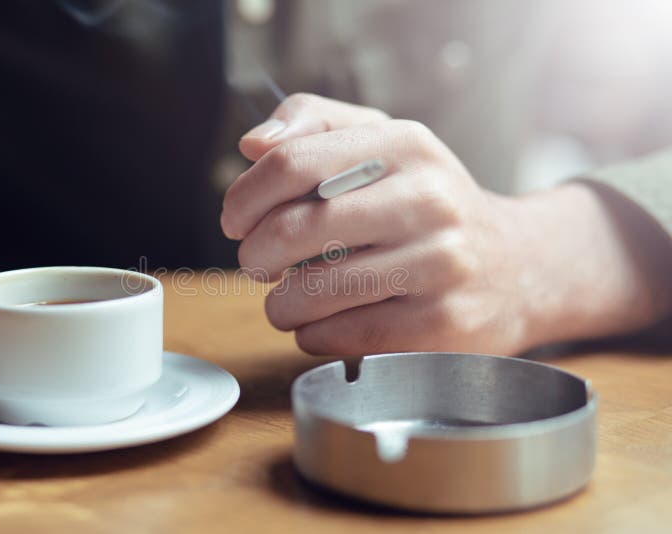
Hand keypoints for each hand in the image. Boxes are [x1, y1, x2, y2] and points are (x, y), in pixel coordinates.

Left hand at [221, 94, 671, 354]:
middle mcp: (430, 199)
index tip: (234, 220)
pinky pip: (344, 336)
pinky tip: (321, 324)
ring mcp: (442, 264)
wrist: (517, 267)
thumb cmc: (427, 206)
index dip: (246, 196)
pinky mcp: (444, 323)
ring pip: (315, 291)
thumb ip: (316, 127)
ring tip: (286, 300)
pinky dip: (313, 335)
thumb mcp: (385, 145)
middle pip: (297, 229)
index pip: (293, 162)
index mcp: (406, 145)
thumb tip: (252, 144)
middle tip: (255, 263)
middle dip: (255, 254)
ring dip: (280, 303)